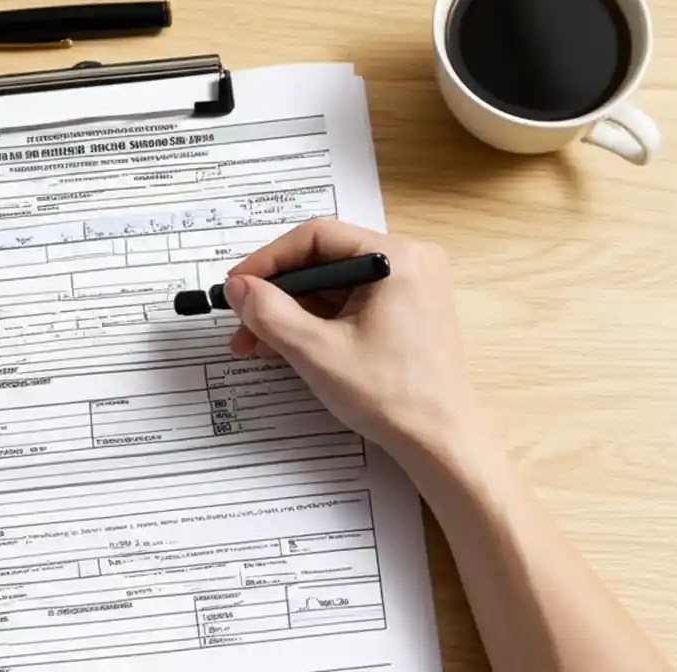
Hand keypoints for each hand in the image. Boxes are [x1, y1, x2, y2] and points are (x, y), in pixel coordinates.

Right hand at [224, 218, 488, 466]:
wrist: (440, 441)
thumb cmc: (389, 395)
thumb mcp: (316, 351)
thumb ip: (270, 312)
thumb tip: (236, 286)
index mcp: (396, 258)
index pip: (317, 237)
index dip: (268, 260)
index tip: (236, 287)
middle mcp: (410, 261)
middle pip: (324, 260)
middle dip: (278, 294)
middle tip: (242, 324)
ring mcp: (412, 286)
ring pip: (334, 284)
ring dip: (293, 310)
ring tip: (258, 344)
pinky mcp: (408, 310)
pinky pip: (352, 302)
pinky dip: (318, 320)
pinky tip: (288, 345)